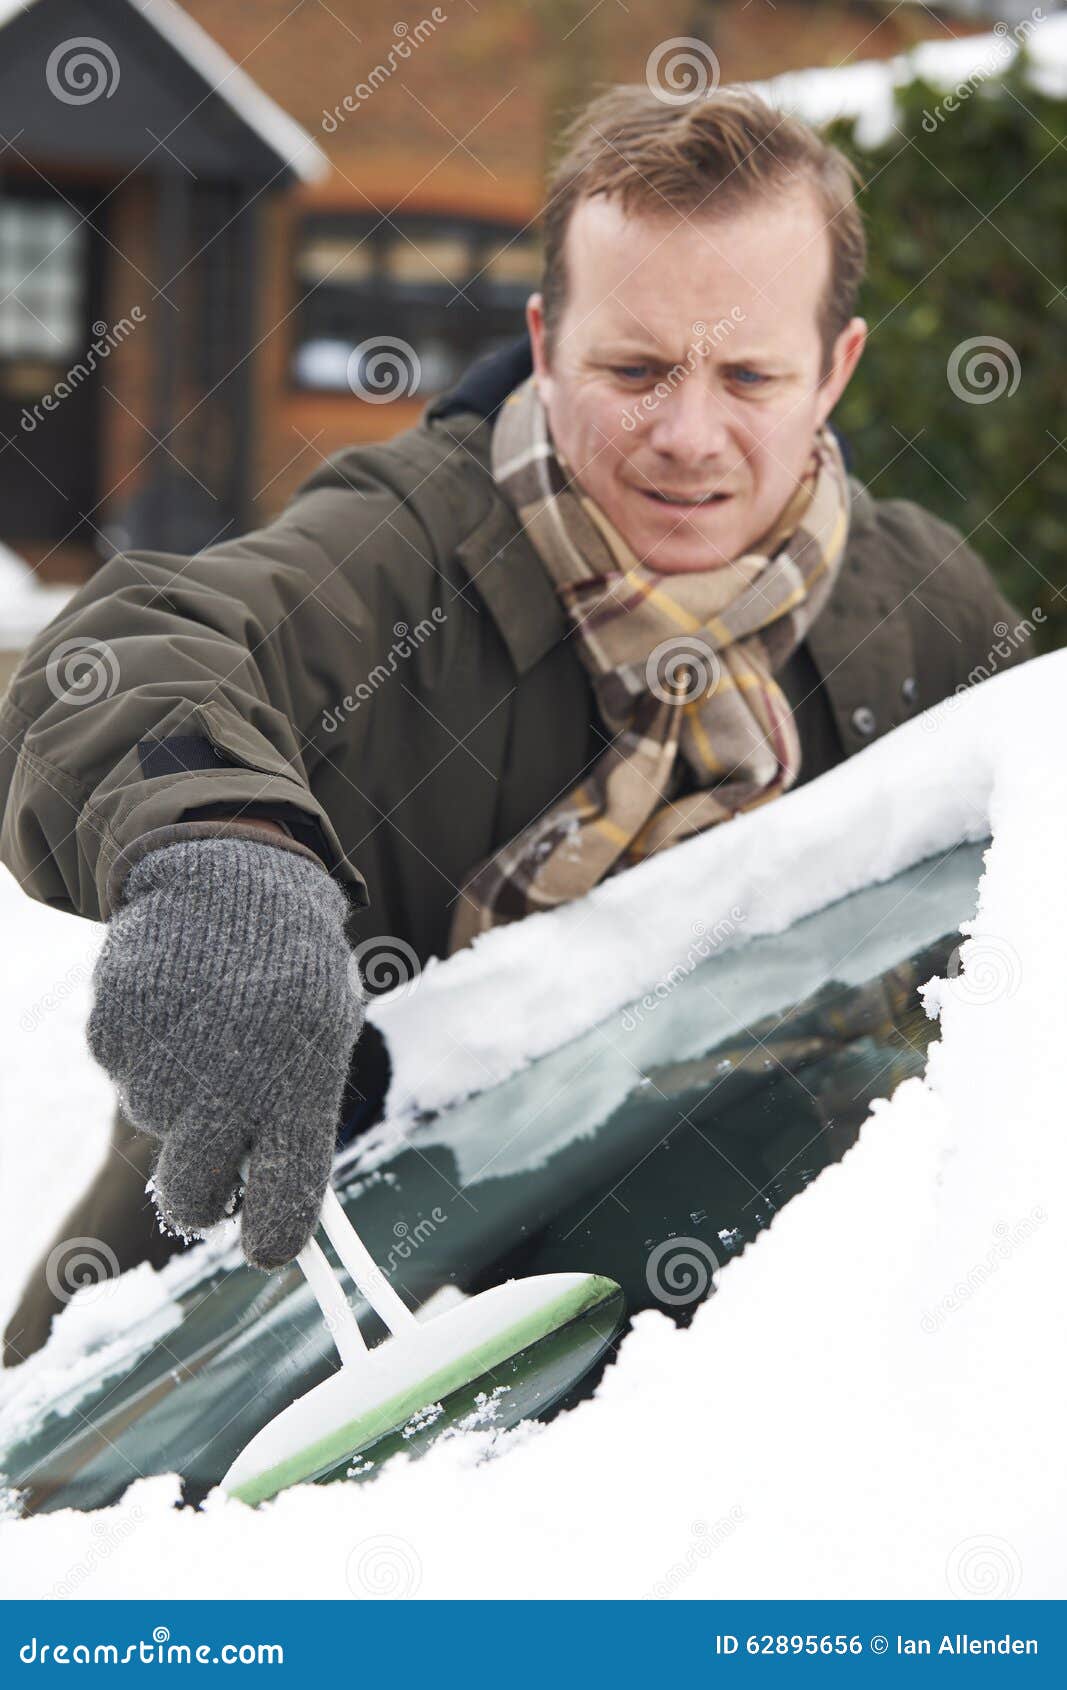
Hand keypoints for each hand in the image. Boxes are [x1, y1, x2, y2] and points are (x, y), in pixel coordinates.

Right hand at [87, 838, 363, 1268]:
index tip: (267, 1246)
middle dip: (202, 1194)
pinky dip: (144, 1049)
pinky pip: (123, 1072)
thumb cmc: (291, 971)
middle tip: (217, 1158)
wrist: (233, 876)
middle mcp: (228, 1084)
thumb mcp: (321, 1037)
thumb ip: (298, 1120)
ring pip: (155, 1125)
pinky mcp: (114, 1032)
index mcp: (299, 1087)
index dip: (272, 1236)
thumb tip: (276, 1213)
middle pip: (194, 1196)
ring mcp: (163, 1060)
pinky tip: (175, 1003)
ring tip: (209, 1027)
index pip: (285, 1199)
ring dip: (177, 1095)